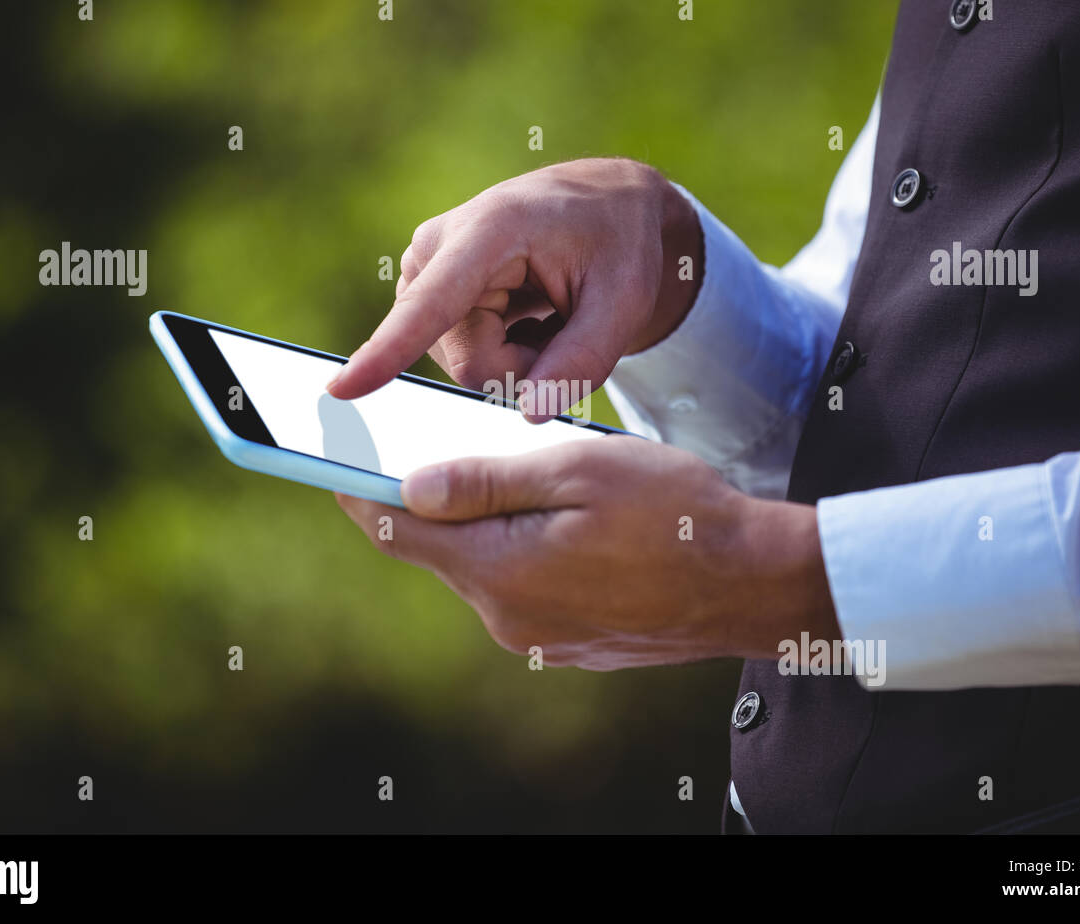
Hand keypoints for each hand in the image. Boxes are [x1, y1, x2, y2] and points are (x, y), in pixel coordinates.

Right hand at [326, 158, 702, 418]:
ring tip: (545, 313)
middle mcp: (437, 247)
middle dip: (524, 366)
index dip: (388, 352)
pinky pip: (460, 358)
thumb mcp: (626, 301)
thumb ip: (583, 361)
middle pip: (470, 363)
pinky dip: (502, 351)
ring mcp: (423, 270)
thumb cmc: (618, 245)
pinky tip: (525, 313)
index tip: (341, 389)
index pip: (431, 307)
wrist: (604, 206)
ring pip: (465, 368)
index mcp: (488, 232)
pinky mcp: (422, 291)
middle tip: (565, 324)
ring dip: (515, 359)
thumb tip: (528, 415)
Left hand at [334, 436, 837, 669]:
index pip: (396, 529)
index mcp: (500, 570)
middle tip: (427, 438)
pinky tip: (558, 517)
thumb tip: (410, 483)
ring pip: (483, 564)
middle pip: (439, 546)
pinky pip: (521, 586)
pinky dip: (520, 548)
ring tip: (514, 468)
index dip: (356, 486)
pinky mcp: (567, 641)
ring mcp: (538, 637)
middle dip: (431, 494)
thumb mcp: (578, 470)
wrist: (753, 584)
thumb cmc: (675, 512)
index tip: (327, 452)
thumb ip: (485, 478)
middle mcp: (507, 616)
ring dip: (485, 520)